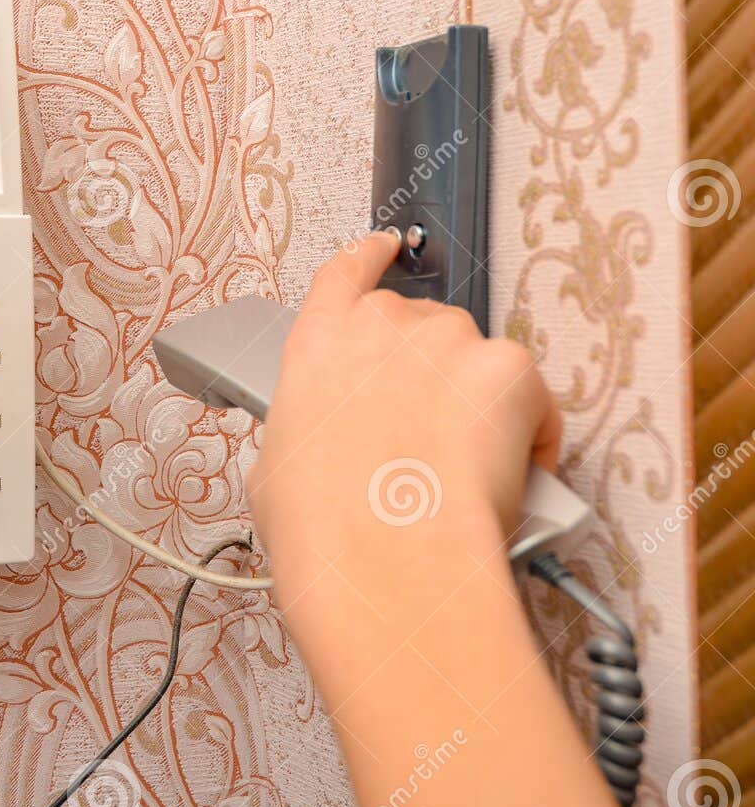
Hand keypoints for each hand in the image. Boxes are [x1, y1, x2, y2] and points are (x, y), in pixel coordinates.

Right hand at [248, 228, 560, 608]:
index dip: (370, 257)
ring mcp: (449, 342)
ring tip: (463, 467)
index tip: (385, 248)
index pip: (347, 271)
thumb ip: (304, 427)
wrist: (384, 559)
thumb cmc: (325, 528)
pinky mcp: (509, 369)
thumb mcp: (276, 468)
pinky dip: (529, 433)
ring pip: (477, 360)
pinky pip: (530, 397)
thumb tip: (318, 448)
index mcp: (318, 343)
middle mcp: (382, 327)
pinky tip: (506, 475)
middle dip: (431, 370)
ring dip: (478, 402)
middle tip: (428, 432)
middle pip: (421, 325)